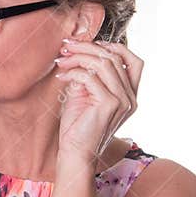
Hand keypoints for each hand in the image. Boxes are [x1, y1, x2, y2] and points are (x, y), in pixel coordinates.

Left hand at [54, 39, 142, 161]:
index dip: (114, 46)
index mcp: (130, 95)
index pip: (134, 61)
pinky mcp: (109, 104)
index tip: (90, 43)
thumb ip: (89, 75)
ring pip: (103, 63)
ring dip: (78, 57)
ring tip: (61, 60)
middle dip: (87, 47)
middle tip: (66, 46)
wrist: (75, 152)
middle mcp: (131, 97)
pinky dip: (73, 72)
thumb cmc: (77, 126)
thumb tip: (79, 52)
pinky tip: (61, 77)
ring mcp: (123, 101)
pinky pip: (90, 77)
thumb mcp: (85, 94)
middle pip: (115, 57)